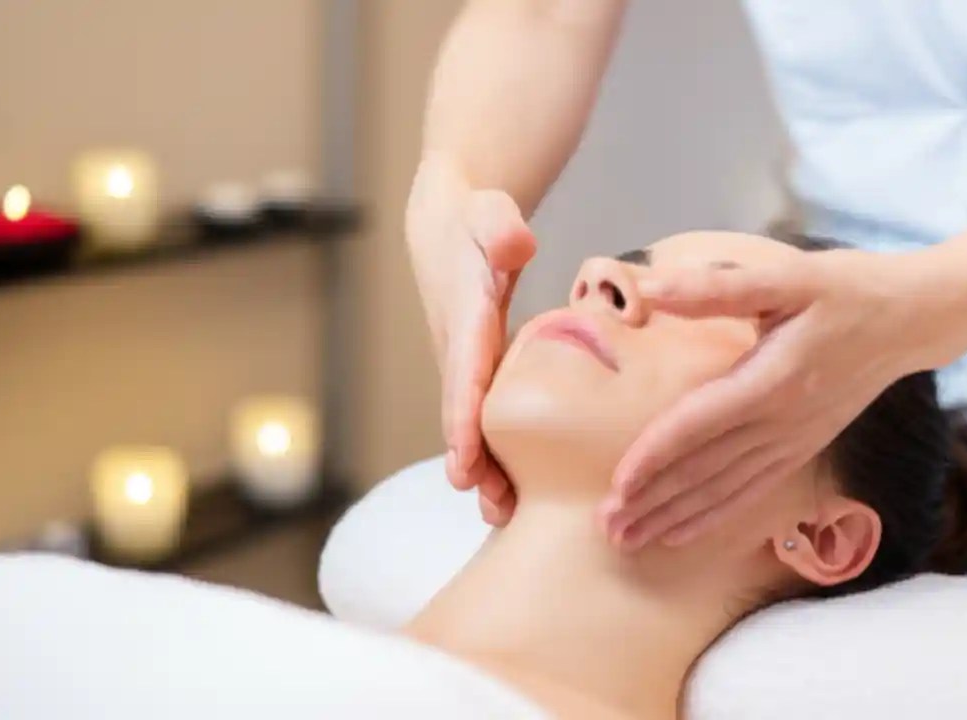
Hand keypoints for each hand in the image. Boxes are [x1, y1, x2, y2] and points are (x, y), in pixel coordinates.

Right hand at [407, 158, 536, 525]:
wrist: (448, 228)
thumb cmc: (477, 219)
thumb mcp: (490, 212)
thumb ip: (501, 227)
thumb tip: (518, 247)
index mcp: (467, 316)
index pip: (465, 373)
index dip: (464, 421)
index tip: (464, 465)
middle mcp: (461, 348)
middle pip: (465, 414)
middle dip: (476, 463)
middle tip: (494, 510)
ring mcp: (466, 363)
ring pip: (473, 424)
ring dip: (486, 470)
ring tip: (504, 517)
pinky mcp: (477, 369)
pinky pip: (484, 417)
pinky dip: (494, 454)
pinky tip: (514, 492)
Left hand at [600, 248, 925, 549]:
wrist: (912, 318)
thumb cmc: (846, 289)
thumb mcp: (788, 277)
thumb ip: (717, 287)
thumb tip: (651, 288)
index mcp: (773, 380)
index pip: (700, 425)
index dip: (657, 456)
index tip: (618, 484)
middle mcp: (783, 422)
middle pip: (706, 470)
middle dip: (654, 501)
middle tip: (607, 528)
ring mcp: (794, 441)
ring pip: (725, 490)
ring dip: (675, 517)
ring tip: (631, 540)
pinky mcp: (801, 448)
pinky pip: (751, 492)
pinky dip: (714, 516)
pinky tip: (682, 533)